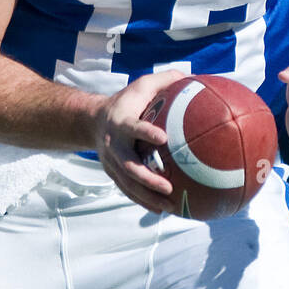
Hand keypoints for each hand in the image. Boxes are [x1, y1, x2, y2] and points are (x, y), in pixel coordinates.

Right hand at [92, 71, 184, 214]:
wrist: (93, 120)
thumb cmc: (127, 101)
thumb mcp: (143, 85)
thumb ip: (166, 80)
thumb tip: (195, 77)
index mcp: (121, 122)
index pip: (132, 128)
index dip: (145, 133)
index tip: (163, 138)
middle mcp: (113, 144)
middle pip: (128, 165)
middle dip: (146, 178)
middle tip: (168, 186)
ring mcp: (111, 162)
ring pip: (128, 184)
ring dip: (147, 196)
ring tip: (170, 206)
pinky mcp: (112, 173)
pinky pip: (127, 190)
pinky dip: (143, 201)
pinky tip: (161, 210)